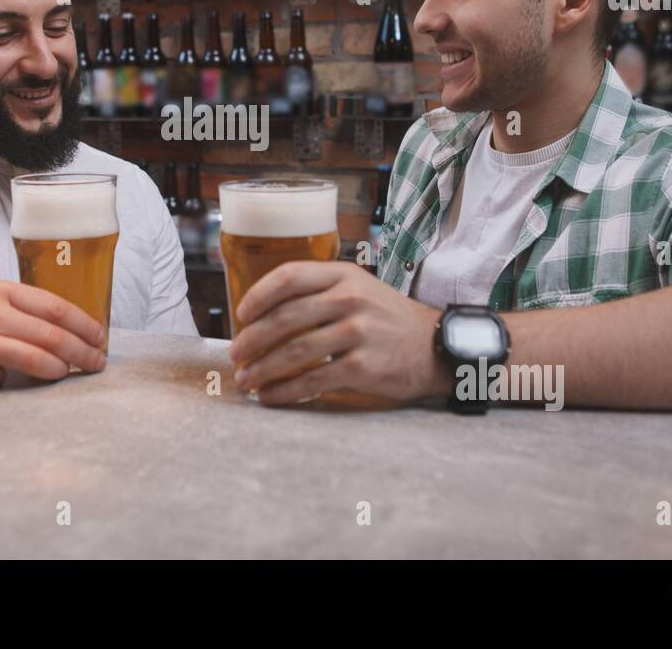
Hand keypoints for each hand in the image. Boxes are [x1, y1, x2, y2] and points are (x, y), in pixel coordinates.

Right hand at [0, 280, 106, 388]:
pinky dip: (6, 381)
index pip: (55, 307)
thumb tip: (74, 335)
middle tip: (97, 364)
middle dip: (81, 352)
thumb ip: (26, 312)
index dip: (84, 324)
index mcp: (3, 292)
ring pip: (33, 359)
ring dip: (58, 371)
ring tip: (67, 374)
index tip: (101, 338)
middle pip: (51, 336)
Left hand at [228, 261, 449, 404]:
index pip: (289, 276)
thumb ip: (320, 292)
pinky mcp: (362, 366)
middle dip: (252, 339)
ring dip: (263, 368)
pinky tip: (271, 396)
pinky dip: (285, 391)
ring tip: (246, 380)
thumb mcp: (360, 288)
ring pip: (294, 350)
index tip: (240, 314)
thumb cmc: (388, 319)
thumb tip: (266, 312)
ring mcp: (357, 332)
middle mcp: (349, 299)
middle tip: (235, 355)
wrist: (436, 347)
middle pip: (285, 317)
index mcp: (343, 275)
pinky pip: (313, 380)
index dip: (258, 295)